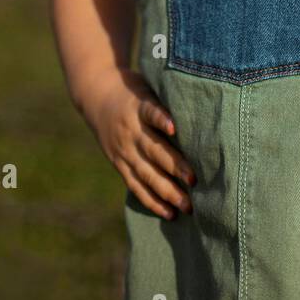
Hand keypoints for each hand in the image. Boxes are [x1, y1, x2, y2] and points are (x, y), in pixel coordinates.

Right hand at [84, 68, 195, 219]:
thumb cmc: (133, 89)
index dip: (162, 119)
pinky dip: (152, 201)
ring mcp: (123, 150)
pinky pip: (135, 186)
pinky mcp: (119, 164)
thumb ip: (166, 100)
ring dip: (167, 191)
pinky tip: (169, 213)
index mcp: (138, 107)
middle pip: (153, 150)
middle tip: (194, 181)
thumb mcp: (147, 86)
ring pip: (146, 174)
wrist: (96, 95)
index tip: (174, 127)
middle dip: (175, 167)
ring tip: (187, 205)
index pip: (151, 112)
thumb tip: (203, 105)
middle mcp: (130, 131)